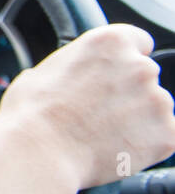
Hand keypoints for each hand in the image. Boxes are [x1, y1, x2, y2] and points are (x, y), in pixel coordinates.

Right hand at [0, 23, 174, 188]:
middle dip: (128, 92)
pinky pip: (163, 137)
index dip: (125, 59)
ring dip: (137, 118)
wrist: (40, 152)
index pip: (139, 41)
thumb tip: (65, 77)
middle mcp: (140, 66)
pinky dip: (146, 144)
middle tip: (99, 111)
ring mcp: (158, 101)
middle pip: (145, 76)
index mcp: (110, 42)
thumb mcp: (42, 71)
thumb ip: (70, 67)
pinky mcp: (167, 134)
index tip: (117, 73)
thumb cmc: (33, 113)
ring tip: (103, 134)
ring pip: (155, 108)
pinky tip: (116, 148)